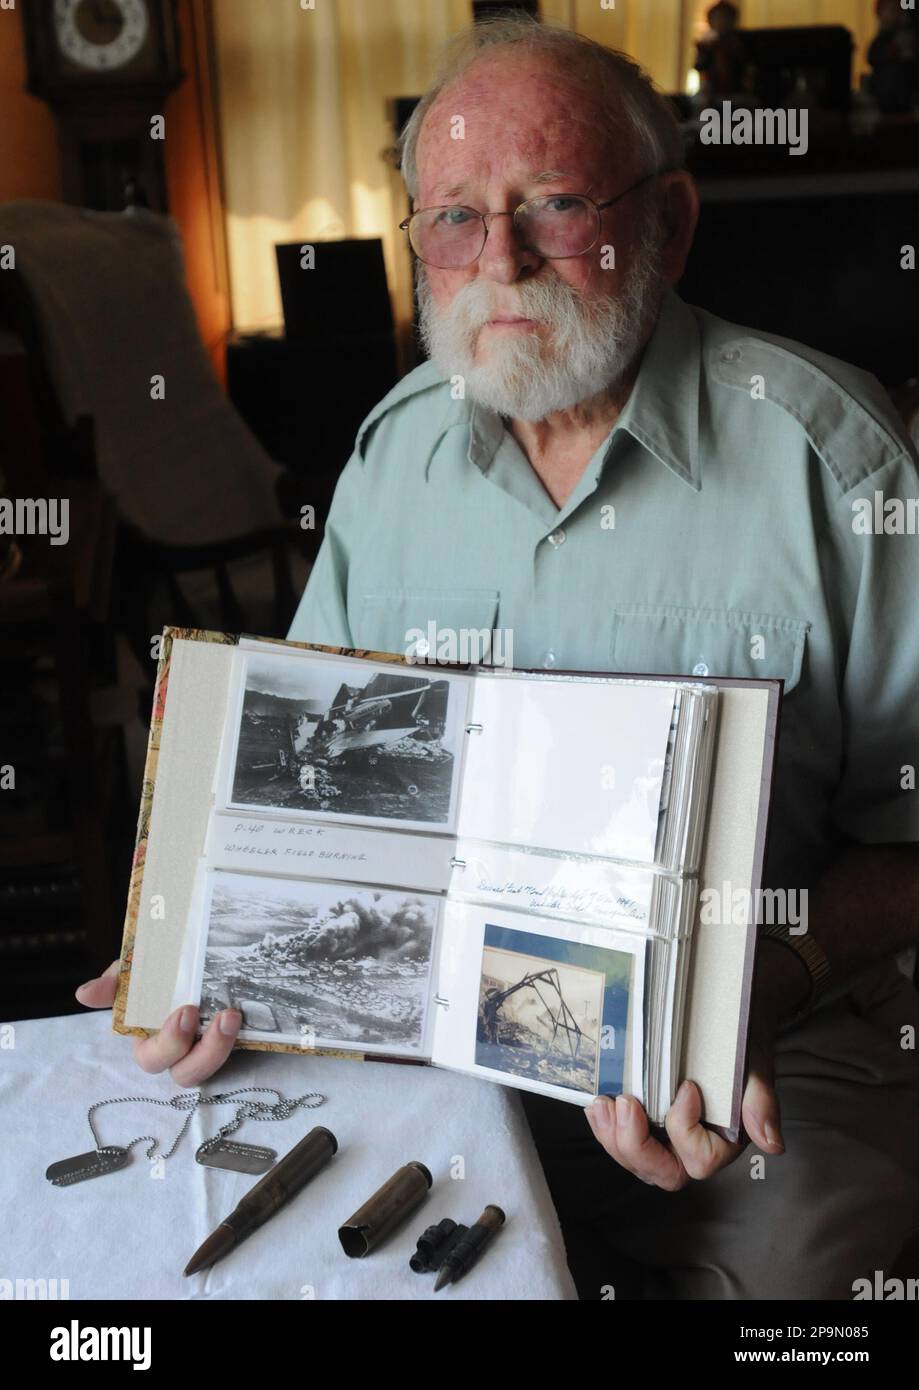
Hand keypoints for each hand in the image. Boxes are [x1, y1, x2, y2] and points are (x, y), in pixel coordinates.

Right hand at [75, 960, 241, 1086]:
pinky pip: (241, 1049)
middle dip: (195, 1051)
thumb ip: (115, 981)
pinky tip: (246, 1015)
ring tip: (231, 1016)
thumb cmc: (162, 966)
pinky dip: (243, 1036)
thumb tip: (84, 994)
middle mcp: (181, 1048)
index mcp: (152, 1037)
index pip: (153, 1057)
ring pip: (210, 1067)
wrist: (200, 948)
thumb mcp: (136, 968)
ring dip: (219, 1047)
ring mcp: (209, 1045)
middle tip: (199, 1013)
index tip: (184, 1012)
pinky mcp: (236, 1038)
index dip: (168, 1043)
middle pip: (184, 1072)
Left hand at [584, 944, 801, 1189]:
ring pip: (637, 1161)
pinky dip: (605, 1127)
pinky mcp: (644, 1123)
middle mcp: (694, 1146)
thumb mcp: (754, 1061)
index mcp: (725, 1139)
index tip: (687, 1086)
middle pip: (664, 1172)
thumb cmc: (740, 1039)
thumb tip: (772, 1144)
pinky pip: (621, 1140)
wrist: (723, 1014)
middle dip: (636, 1145)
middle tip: (626, 1104)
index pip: (701, 1159)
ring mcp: (666, 1138)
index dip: (686, 1129)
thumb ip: (761, 1101)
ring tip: (603, 1105)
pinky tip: (598, 1104)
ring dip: (614, 1137)